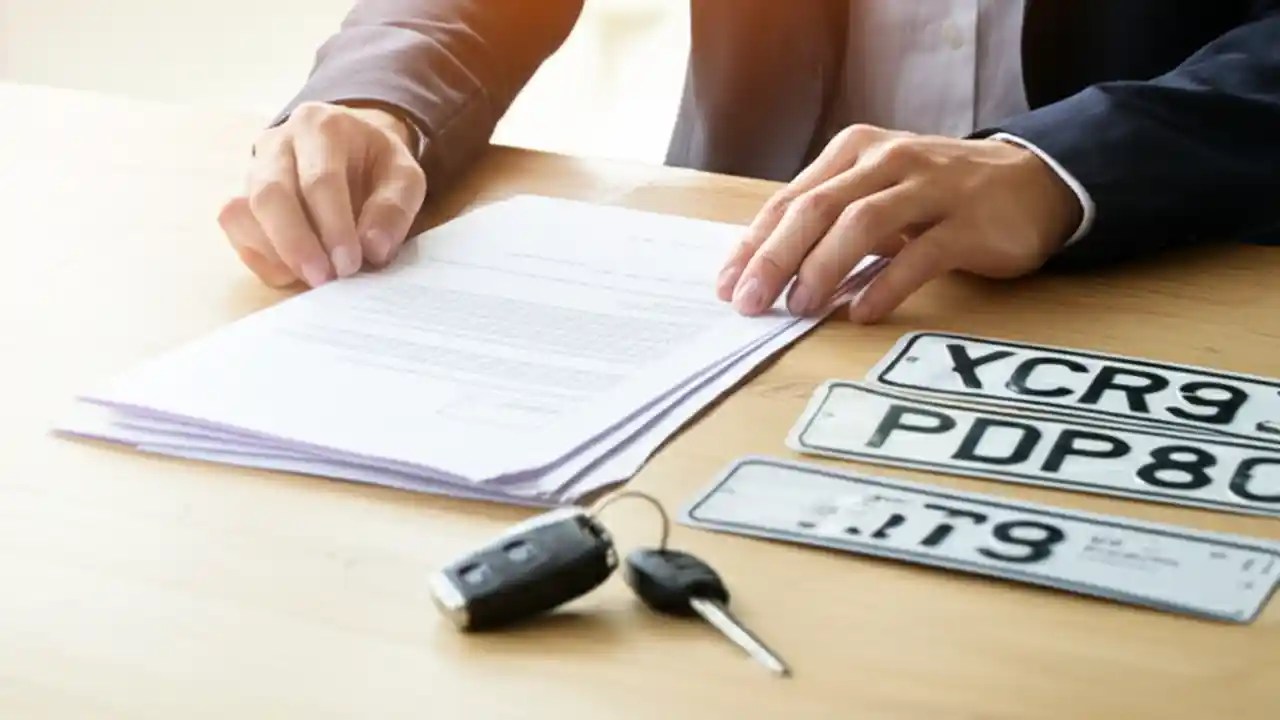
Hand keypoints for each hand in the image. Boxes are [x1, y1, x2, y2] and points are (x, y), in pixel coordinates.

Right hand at [219, 102, 426, 287]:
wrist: (352, 147)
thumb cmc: (377, 164)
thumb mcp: (404, 177)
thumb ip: (395, 209)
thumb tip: (373, 249)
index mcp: (322, 127)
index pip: (319, 179)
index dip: (333, 227)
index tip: (349, 264)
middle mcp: (278, 143)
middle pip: (270, 194)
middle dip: (297, 244)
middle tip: (324, 279)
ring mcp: (253, 170)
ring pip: (242, 212)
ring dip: (276, 254)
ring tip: (312, 279)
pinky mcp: (242, 198)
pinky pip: (236, 230)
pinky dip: (262, 257)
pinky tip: (293, 272)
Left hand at [716, 125, 1081, 322]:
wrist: (1033, 181)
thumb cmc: (938, 196)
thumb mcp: (877, 195)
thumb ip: (829, 223)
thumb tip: (769, 272)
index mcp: (855, 152)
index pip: (791, 199)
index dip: (755, 244)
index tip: (727, 285)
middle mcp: (888, 160)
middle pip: (817, 208)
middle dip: (776, 258)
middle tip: (751, 301)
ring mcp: (931, 187)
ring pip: (862, 224)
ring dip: (823, 268)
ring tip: (800, 307)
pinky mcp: (968, 221)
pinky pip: (919, 255)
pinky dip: (884, 285)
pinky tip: (860, 312)